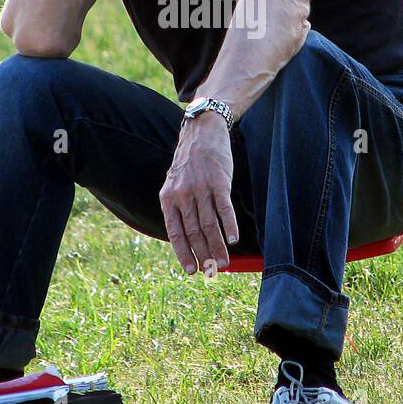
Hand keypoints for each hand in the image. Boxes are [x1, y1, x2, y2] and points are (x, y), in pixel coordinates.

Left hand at [159, 117, 239, 277]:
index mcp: (168, 198)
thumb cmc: (190, 162)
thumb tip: (188, 237)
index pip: (175, 232)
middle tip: (212, 271)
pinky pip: (224, 209)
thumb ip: (178, 208)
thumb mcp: (175, 184)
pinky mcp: (219, 181)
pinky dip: (229, 226)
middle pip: (194, 232)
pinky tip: (234, 240)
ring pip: (210, 225)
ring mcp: (201, 188)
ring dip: (218, 247)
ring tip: (224, 263)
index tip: (191, 270)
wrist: (202, 131)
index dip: (183, 253)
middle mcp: (183, 195)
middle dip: (204, 255)